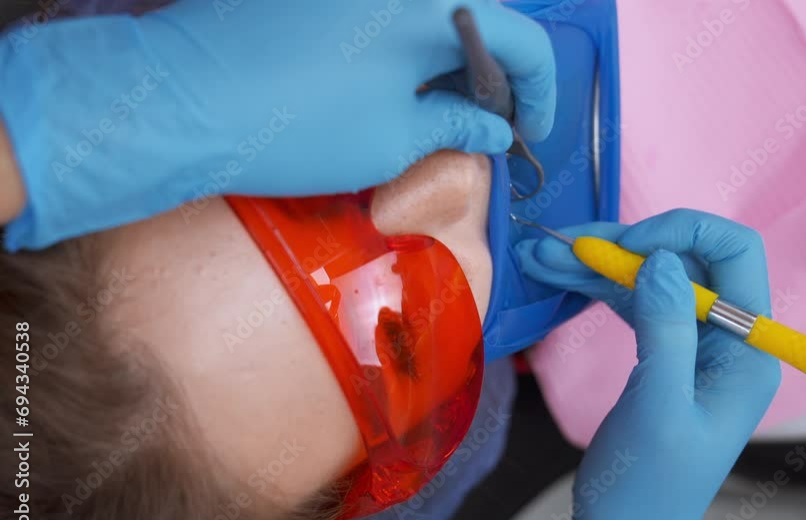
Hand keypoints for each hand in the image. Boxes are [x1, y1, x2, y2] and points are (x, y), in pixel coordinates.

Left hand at [0, 0, 555, 249]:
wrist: (184, 101)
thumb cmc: (299, 124)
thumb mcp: (395, 138)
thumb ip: (460, 126)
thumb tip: (496, 129)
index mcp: (430, 4)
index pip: (521, 38)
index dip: (540, 92)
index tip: (529, 133)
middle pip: (479, 19)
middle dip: (495, 75)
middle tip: (485, 127)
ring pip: (433, 16)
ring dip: (452, 61)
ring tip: (442, 115)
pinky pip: (390, 14)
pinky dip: (410, 48)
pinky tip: (399, 90)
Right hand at [516, 209, 781, 519]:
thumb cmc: (647, 486)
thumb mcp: (658, 407)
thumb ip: (665, 329)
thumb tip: (663, 259)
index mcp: (747, 350)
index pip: (734, 255)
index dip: (682, 233)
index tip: (626, 245)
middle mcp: (726, 340)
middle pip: (682, 261)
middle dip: (622, 246)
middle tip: (558, 244)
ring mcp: (691, 347)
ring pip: (649, 280)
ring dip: (596, 265)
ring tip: (539, 256)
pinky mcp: (659, 357)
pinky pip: (631, 305)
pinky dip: (594, 289)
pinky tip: (556, 277)